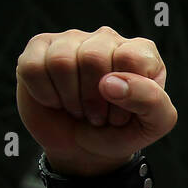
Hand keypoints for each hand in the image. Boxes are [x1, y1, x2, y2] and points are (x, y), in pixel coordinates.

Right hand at [16, 27, 175, 176]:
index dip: (126, 95)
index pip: (131, 58)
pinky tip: (56, 100)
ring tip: (79, 109)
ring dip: (71, 99)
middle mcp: (106, 38)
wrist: (85, 148)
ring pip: (61, 61)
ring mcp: (70, 40)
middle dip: (95, 100)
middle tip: (99, 116)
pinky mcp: (39, 48)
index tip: (124, 113)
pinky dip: (46, 95)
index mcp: (140, 52)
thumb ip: (152, 101)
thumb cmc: (122, 131)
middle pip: (93, 58)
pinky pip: (34, 68)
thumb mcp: (153, 124)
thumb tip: (110, 82)